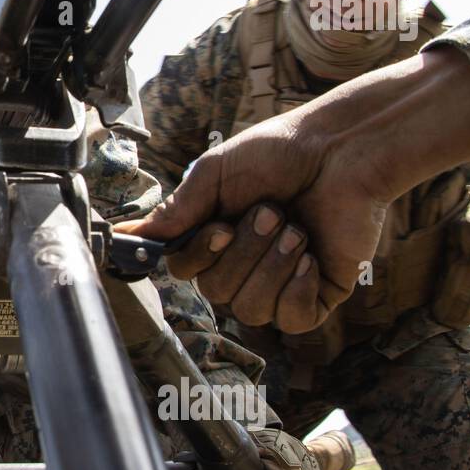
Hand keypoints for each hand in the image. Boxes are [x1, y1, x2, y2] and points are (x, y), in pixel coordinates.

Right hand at [118, 111, 385, 332]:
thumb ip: (176, 211)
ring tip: (296, 228)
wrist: (343, 149)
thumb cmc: (280, 152)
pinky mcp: (317, 295)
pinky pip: (292, 320)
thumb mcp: (214, 174)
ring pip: (252, 310)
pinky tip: (311, 257)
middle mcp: (242, 264)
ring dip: (273, 265)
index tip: (221, 227)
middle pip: (217, 292)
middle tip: (274, 211)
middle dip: (246, 251)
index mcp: (214, 236)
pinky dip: (298, 287)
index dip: (201, 256)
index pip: (185, 270)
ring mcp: (279, 283)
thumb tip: (126, 233)